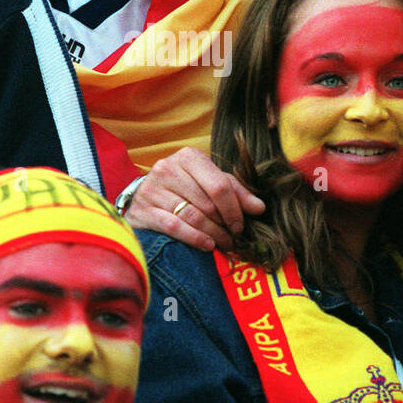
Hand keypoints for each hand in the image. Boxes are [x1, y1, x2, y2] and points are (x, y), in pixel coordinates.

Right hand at [125, 147, 264, 251]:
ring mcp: (152, 189)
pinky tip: (207, 245)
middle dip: (224, 223)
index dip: (235, 208)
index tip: (241, 225)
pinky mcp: (142, 210)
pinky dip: (194, 238)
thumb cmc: (185, 188)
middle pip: (207, 203)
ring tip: (224, 243)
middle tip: (233, 237)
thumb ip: (235, 192)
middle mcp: (168, 168)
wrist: (145, 196)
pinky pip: (174, 227)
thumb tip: (259, 208)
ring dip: (213, 233)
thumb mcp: (210, 183)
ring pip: (193, 216)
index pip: (220, 185)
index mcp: (189, 157)